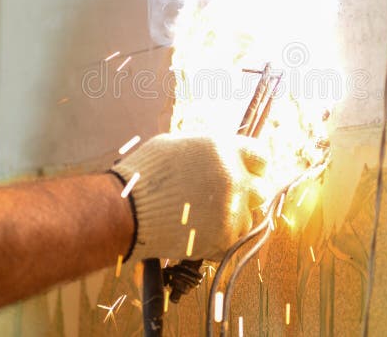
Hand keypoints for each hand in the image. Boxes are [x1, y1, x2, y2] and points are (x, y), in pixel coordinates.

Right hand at [111, 134, 268, 260]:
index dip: (254, 167)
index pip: (260, 156)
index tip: (247, 174)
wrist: (126, 209)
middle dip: (245, 196)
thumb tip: (219, 153)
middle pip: (260, 190)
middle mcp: (233, 176)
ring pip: (248, 218)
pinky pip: (233, 241)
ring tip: (204, 220)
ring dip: (232, 221)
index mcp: (223, 149)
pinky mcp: (224, 236)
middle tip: (224, 202)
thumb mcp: (176, 145)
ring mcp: (231, 208)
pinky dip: (219, 241)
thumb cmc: (145, 174)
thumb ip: (206, 150)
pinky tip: (197, 233)